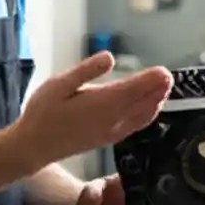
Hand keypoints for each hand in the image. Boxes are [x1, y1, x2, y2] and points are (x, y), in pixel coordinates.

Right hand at [7, 51, 172, 170]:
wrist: (34, 147)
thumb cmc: (43, 111)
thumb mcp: (58, 84)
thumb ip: (85, 71)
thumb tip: (109, 57)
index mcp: (100, 104)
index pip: (132, 90)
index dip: (150, 80)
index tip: (164, 72)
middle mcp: (111, 119)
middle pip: (142, 102)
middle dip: (158, 89)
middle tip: (170, 76)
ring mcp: (112, 131)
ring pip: (142, 115)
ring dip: (156, 101)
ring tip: (165, 88)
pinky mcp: (109, 138)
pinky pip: (136, 125)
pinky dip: (148, 115)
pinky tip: (151, 107)